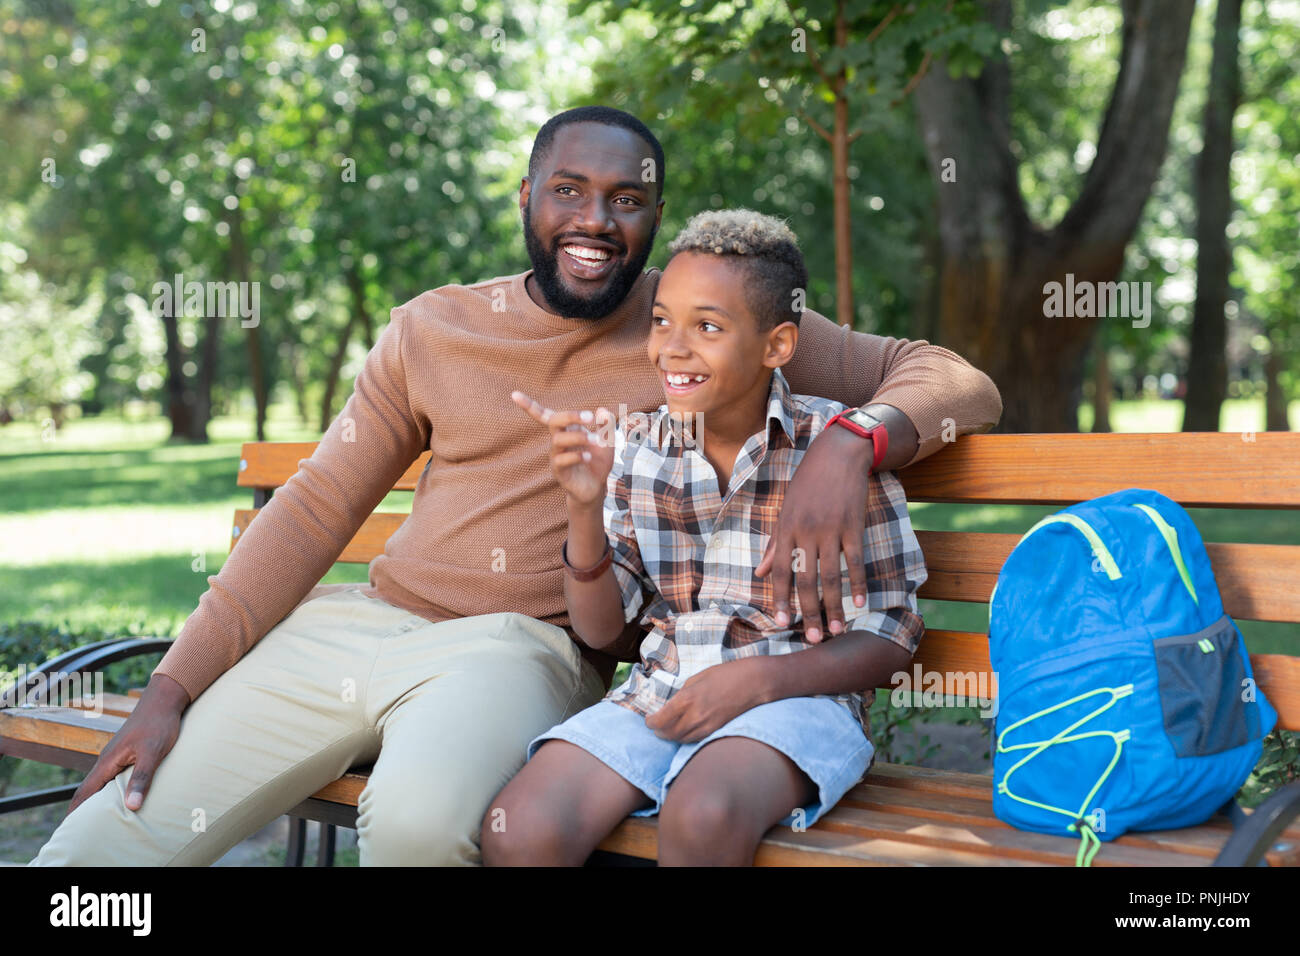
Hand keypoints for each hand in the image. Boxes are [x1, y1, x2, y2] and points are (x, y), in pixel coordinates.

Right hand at [67, 673, 187, 815]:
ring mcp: (116, 755)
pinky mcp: (127, 752)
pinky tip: (119, 796)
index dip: (77, 810)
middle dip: (84, 809)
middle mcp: (108, 759)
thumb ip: (142, 778)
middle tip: (82, 830)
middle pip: (90, 789)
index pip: (85, 791)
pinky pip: (113, 775)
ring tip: (98, 819)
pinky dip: (111, 788)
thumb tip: (132, 806)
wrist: (164, 699)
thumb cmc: (158, 724)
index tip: (70, 828)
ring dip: (98, 799)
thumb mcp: (152, 753)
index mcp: (108, 761)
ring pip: (102, 781)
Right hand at [512, 390, 615, 506]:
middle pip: (554, 421)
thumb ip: (605, 426)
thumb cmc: (597, 462)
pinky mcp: (558, 472)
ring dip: (579, 437)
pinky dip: (576, 455)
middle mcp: (558, 441)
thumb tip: (602, 410)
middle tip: (590, 417)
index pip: (544, 415)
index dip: (529, 406)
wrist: (596, 488)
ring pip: (558, 440)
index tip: (514, 394)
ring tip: (596, 441)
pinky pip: (561, 460)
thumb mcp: (606, 443)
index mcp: (566, 430)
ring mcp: (556, 456)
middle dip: (570, 416)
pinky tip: (588, 457)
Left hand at [644, 658, 771, 742]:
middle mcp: (694, 715)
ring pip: (681, 739)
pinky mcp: (715, 730)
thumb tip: (672, 704)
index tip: (648, 720)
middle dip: (659, 731)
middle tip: (655, 727)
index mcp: (687, 698)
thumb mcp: (697, 678)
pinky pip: (694, 739)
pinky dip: (685, 737)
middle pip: (668, 733)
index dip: (651, 722)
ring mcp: (706, 725)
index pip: (660, 719)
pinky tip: (683, 731)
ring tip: (667, 730)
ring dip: (671, 736)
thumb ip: (682, 693)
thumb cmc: (725, 674)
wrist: (753, 683)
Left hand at [754, 424, 872, 643]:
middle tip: (813, 638)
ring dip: (834, 605)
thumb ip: (775, 544)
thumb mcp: (786, 510)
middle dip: (808, 611)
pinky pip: (855, 560)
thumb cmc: (808, 484)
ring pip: (831, 575)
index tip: (782, 624)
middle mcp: (806, 532)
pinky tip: (859, 603)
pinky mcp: (853, 525)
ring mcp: (831, 529)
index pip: (781, 571)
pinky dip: (857, 583)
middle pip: (805, 579)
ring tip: (836, 629)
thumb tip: (761, 573)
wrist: (836, 454)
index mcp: (786, 529)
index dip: (781, 599)